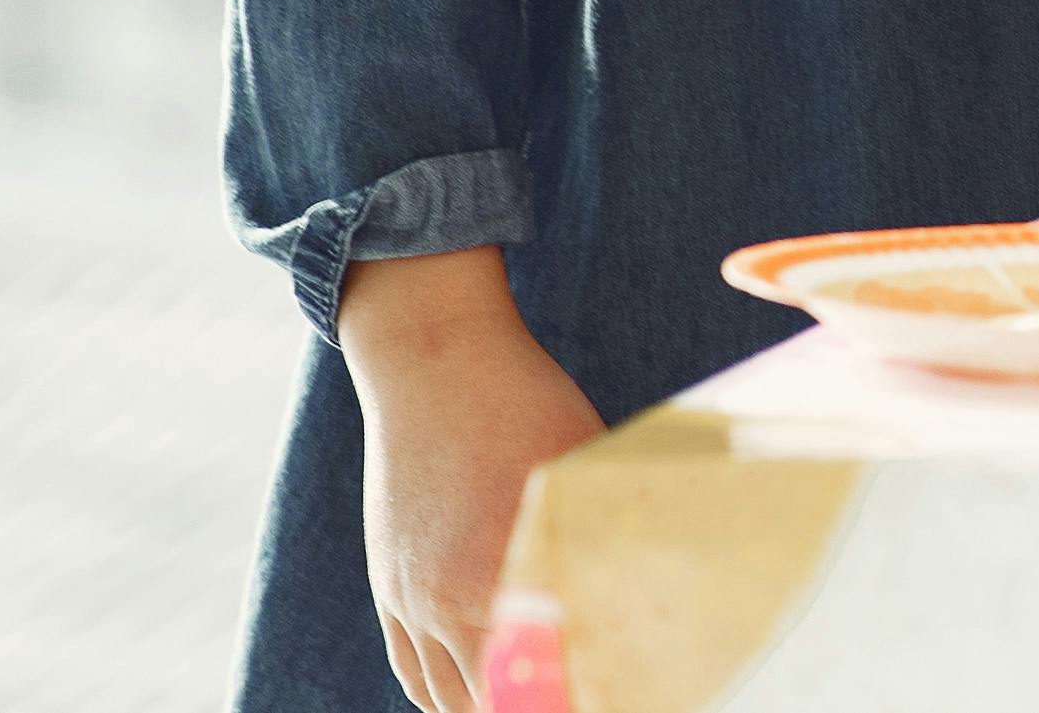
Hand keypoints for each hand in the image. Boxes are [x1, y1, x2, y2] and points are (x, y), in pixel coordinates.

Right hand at [336, 250, 604, 712]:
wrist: (435, 360)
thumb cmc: (528, 405)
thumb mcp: (580, 473)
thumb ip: (600, 540)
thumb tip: (649, 584)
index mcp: (499, 575)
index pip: (539, 681)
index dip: (576, 693)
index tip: (617, 688)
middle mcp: (445, 600)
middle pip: (490, 702)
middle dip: (534, 704)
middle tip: (583, 693)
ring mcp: (408, 597)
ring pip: (445, 698)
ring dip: (488, 710)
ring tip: (534, 703)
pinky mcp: (388, 588)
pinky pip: (411, 670)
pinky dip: (445, 696)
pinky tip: (480, 697)